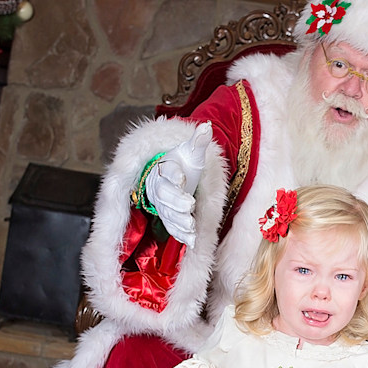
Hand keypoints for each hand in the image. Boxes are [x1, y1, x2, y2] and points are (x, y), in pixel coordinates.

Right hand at [144, 122, 212, 247]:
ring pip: (168, 214)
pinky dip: (181, 235)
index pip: (167, 172)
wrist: (168, 176)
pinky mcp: (169, 217)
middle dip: (176, 203)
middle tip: (188, 207)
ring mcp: (163, 204)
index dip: (173, 175)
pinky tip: (192, 241)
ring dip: (179, 222)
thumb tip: (207, 126)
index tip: (182, 178)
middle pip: (165, 196)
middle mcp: (161, 188)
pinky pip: (173, 227)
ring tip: (191, 228)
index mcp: (166, 169)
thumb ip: (198, 141)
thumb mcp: (191, 151)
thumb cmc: (182, 163)